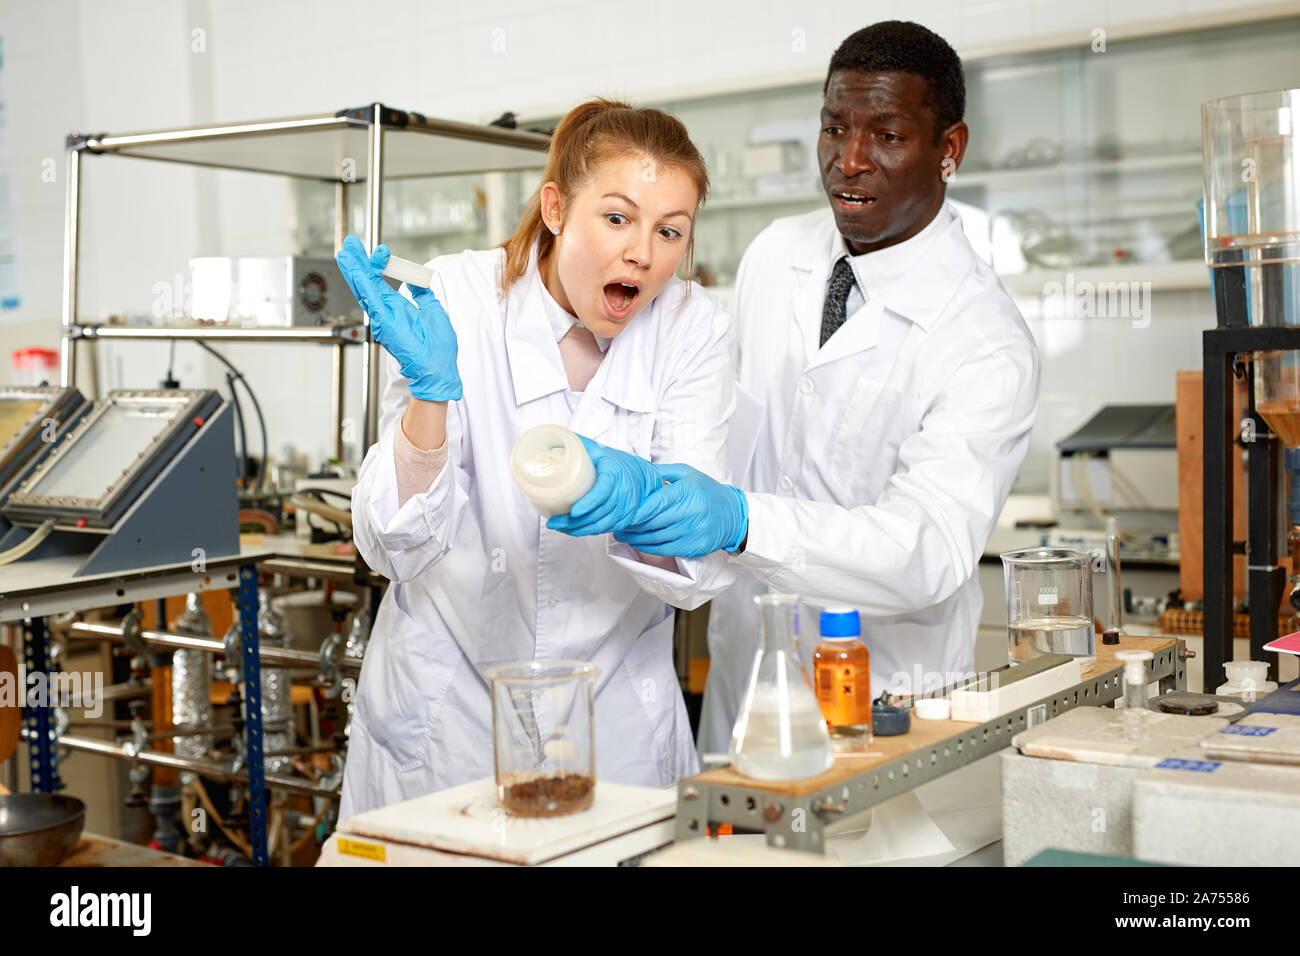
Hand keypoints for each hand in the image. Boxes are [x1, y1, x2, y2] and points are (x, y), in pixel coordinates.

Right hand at [336, 235, 461, 401]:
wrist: (439, 370)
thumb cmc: (437, 347)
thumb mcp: (433, 311)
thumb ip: (423, 294)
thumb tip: (418, 280)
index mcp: (397, 307)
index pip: (380, 282)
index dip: (378, 264)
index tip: (380, 250)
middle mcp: (387, 312)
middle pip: (367, 283)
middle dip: (358, 262)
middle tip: (350, 244)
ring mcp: (384, 318)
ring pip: (365, 290)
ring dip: (355, 270)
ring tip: (346, 252)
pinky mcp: (386, 325)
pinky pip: (373, 302)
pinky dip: (365, 285)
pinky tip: (358, 271)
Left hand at [546, 435, 661, 535]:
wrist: (638, 473)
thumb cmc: (614, 461)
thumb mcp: (597, 449)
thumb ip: (578, 444)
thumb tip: (553, 439)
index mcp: (614, 472)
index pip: (603, 491)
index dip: (589, 503)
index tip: (574, 512)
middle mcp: (623, 491)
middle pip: (599, 512)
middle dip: (575, 522)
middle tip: (554, 522)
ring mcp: (626, 507)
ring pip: (602, 524)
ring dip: (579, 530)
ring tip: (559, 527)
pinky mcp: (625, 518)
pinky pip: (606, 529)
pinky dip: (589, 532)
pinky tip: (574, 531)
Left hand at [613, 463, 747, 557]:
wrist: (733, 515)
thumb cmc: (707, 491)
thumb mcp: (687, 473)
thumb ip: (662, 473)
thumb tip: (636, 474)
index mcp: (687, 491)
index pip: (655, 503)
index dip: (635, 510)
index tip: (620, 511)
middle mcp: (692, 512)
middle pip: (653, 521)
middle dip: (631, 524)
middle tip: (614, 523)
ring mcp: (694, 531)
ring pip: (657, 537)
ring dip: (635, 538)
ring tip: (620, 534)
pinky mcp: (695, 546)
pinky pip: (666, 549)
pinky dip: (648, 548)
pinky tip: (636, 543)